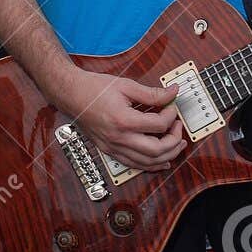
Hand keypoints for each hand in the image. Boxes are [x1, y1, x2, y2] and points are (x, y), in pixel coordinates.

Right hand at [50, 68, 184, 171]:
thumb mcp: (126, 85)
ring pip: (147, 162)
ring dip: (167, 156)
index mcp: (124, 120)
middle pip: (156, 150)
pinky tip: (162, 161)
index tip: (171, 106)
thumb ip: (152, 93)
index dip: (171, 115)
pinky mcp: (110, 151)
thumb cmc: (95, 88)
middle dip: (174, 140)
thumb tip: (173, 93)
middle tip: (178, 127)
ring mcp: (113, 148)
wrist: (72, 95)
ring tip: (177, 145)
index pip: (158, 125)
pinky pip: (134, 165)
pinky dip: (151, 165)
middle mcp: (119, 138)